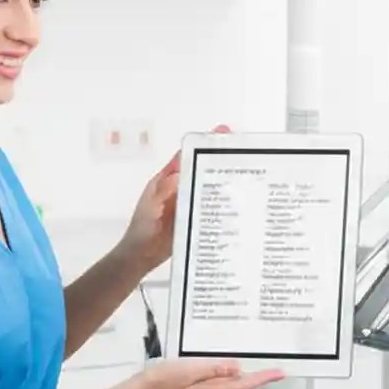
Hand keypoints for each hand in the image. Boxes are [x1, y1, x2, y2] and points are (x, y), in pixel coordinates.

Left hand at [117, 125, 230, 273]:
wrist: (142, 256)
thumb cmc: (142, 230)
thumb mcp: (151, 207)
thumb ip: (162, 191)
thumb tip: (179, 174)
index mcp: (168, 180)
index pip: (187, 156)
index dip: (204, 143)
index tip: (222, 133)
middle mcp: (180, 188)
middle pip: (203, 169)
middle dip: (221, 159)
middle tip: (243, 151)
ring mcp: (189, 203)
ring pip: (209, 187)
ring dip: (225, 180)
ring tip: (246, 172)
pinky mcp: (195, 218)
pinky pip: (211, 207)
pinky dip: (224, 203)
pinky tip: (239, 201)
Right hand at [121, 359, 283, 388]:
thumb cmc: (160, 382)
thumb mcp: (190, 370)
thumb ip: (214, 369)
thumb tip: (236, 368)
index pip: (244, 384)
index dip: (263, 378)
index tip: (280, 373)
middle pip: (238, 384)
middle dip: (255, 376)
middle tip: (272, 367)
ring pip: (226, 383)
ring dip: (239, 373)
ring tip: (251, 362)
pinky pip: (214, 381)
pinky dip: (221, 372)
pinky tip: (221, 364)